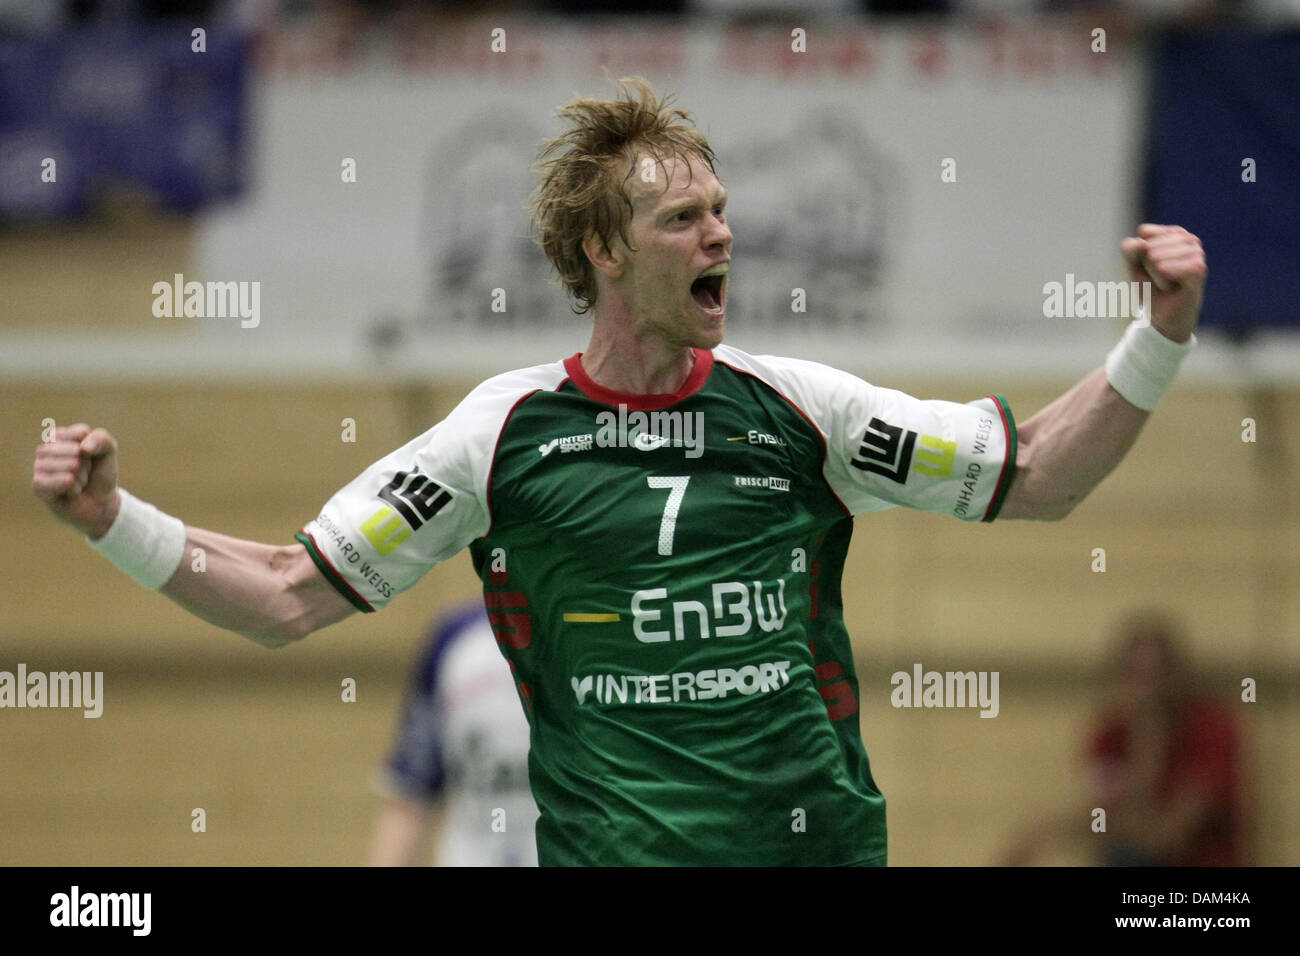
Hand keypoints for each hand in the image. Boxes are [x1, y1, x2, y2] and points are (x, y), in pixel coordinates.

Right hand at [32, 424, 120, 538]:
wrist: (98, 503)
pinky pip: (65, 481)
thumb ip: (102, 439)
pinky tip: (72, 492)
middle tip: (84, 473)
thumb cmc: (99, 474)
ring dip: (82, 477)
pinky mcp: (38, 485)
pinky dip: (75, 488)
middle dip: (88, 464)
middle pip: (76, 450)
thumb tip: (83, 447)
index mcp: (60, 436)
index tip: (91, 457)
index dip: (94, 448)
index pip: (81, 433)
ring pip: (71, 466)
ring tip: (78, 482)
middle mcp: (45, 449)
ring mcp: (39, 467)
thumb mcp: (108, 452)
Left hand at [1119, 224, 1206, 342]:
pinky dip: (1163, 280)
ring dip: (1155, 275)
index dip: (1139, 253)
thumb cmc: (1152, 287)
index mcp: (1175, 233)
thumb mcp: (1135, 266)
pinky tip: (1170, 286)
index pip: (1145, 232)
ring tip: (1165, 283)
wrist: (1163, 315)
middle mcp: (1189, 239)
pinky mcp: (1199, 269)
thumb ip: (1131, 250)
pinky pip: (1168, 268)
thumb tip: (1141, 243)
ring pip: (1158, 258)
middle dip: (1147, 266)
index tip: (1149, 266)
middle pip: (1149, 246)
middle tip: (1159, 278)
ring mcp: (1197, 253)